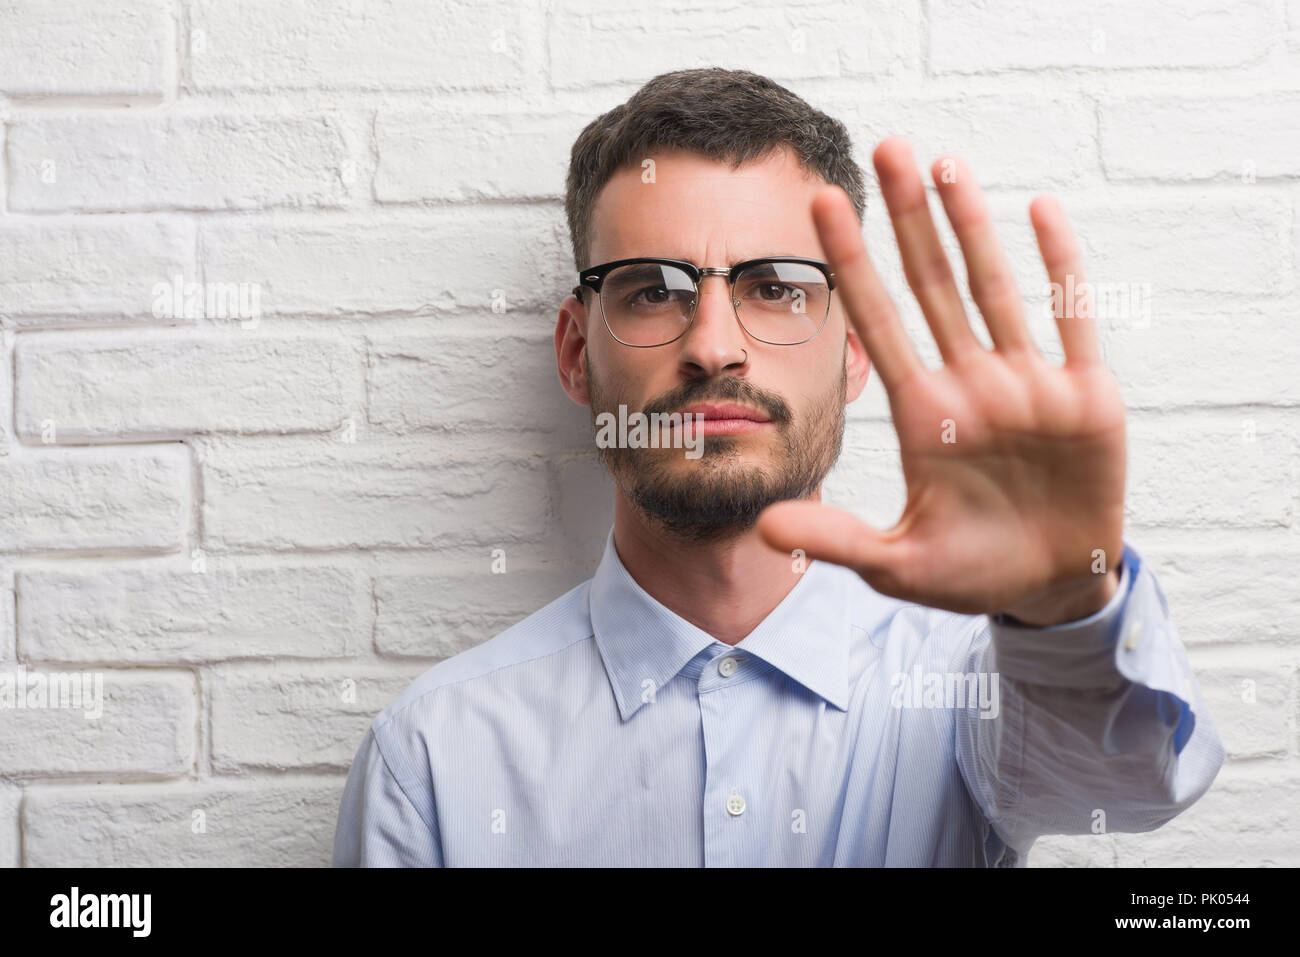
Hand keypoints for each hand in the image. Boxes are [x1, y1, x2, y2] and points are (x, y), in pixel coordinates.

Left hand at [756, 138, 1125, 625]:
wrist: (1048, 586)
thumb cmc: (970, 572)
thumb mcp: (898, 564)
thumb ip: (837, 540)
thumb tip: (763, 528)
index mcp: (922, 416)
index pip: (876, 324)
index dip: (850, 264)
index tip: (817, 206)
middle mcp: (969, 385)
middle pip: (931, 285)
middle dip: (907, 220)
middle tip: (884, 149)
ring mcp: (1026, 386)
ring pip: (993, 288)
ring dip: (972, 226)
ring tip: (946, 163)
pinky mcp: (1083, 397)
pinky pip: (1070, 320)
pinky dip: (1060, 268)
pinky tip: (1041, 210)